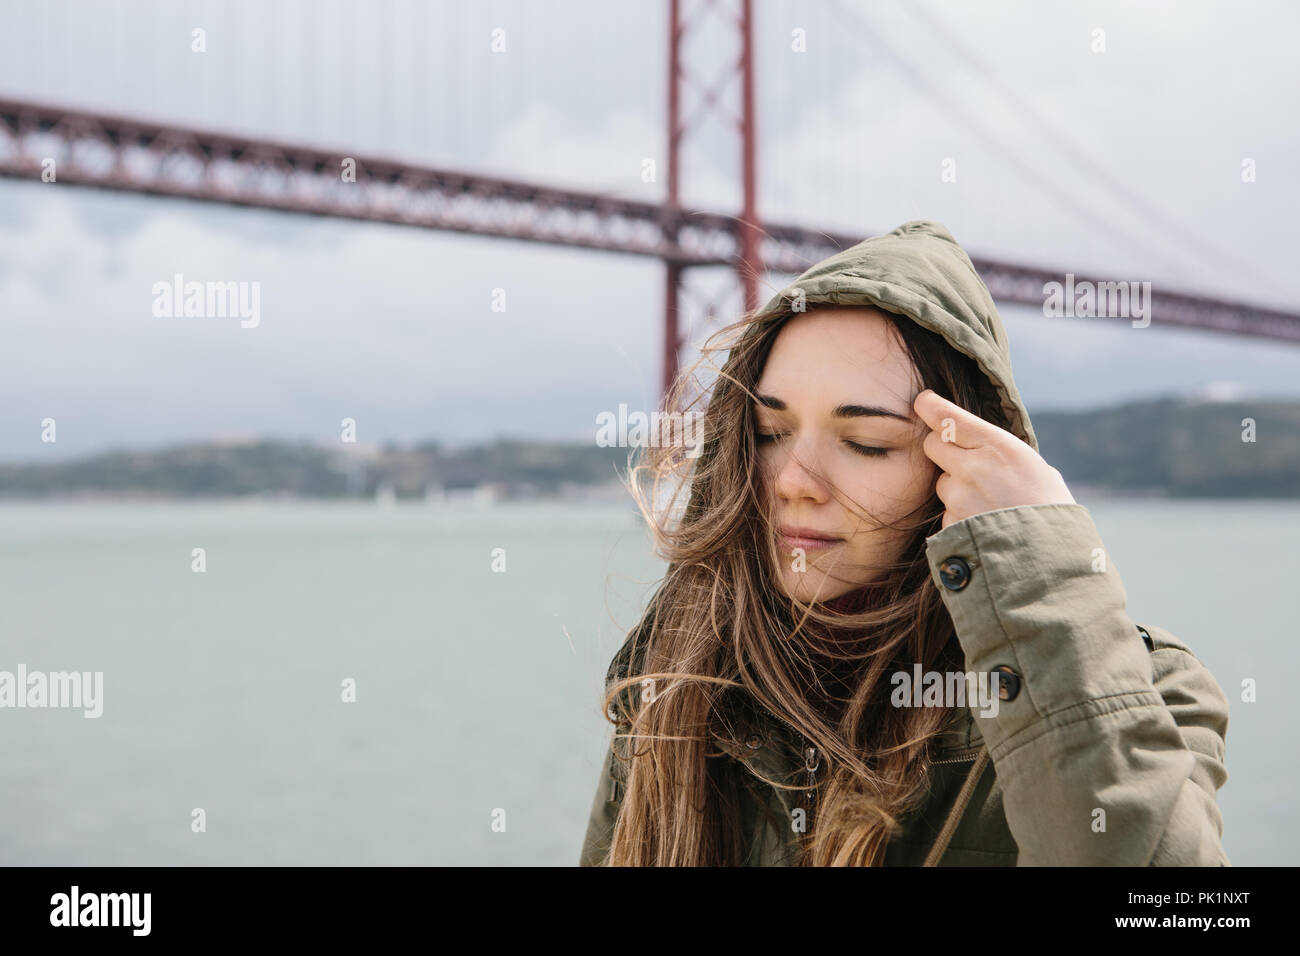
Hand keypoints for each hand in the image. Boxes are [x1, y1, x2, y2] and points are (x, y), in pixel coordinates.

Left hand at [913, 389, 1075, 529]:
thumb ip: (999, 453)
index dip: (932, 408)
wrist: (1054, 558)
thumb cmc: (1050, 510)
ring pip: (942, 483)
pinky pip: (947, 513)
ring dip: (956, 490)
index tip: (923, 402)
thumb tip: (972, 442)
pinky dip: (960, 518)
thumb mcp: (1035, 468)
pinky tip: (986, 526)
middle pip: (933, 445)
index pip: (949, 417)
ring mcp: (959, 498)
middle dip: (943, 450)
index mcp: (999, 446)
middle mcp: (973, 467)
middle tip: (964, 463)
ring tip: (989, 506)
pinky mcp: (950, 524)